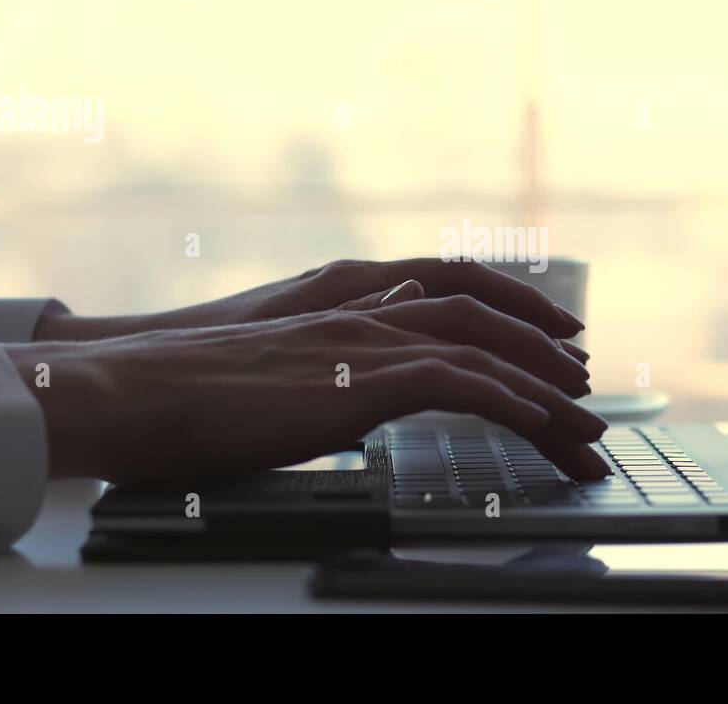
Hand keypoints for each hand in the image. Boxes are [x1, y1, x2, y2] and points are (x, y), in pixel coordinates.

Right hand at [6, 299, 610, 484]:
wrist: (138, 391)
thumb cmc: (191, 393)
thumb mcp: (276, 367)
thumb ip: (330, 358)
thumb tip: (366, 370)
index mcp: (346, 312)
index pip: (449, 302)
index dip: (507, 320)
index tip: (547, 348)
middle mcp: (366, 315)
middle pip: (482, 322)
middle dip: (543, 355)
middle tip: (588, 388)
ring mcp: (365, 343)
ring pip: (484, 353)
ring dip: (545, 390)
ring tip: (589, 425)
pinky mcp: (360, 381)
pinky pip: (458, 384)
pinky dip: (509, 401)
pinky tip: (542, 423)